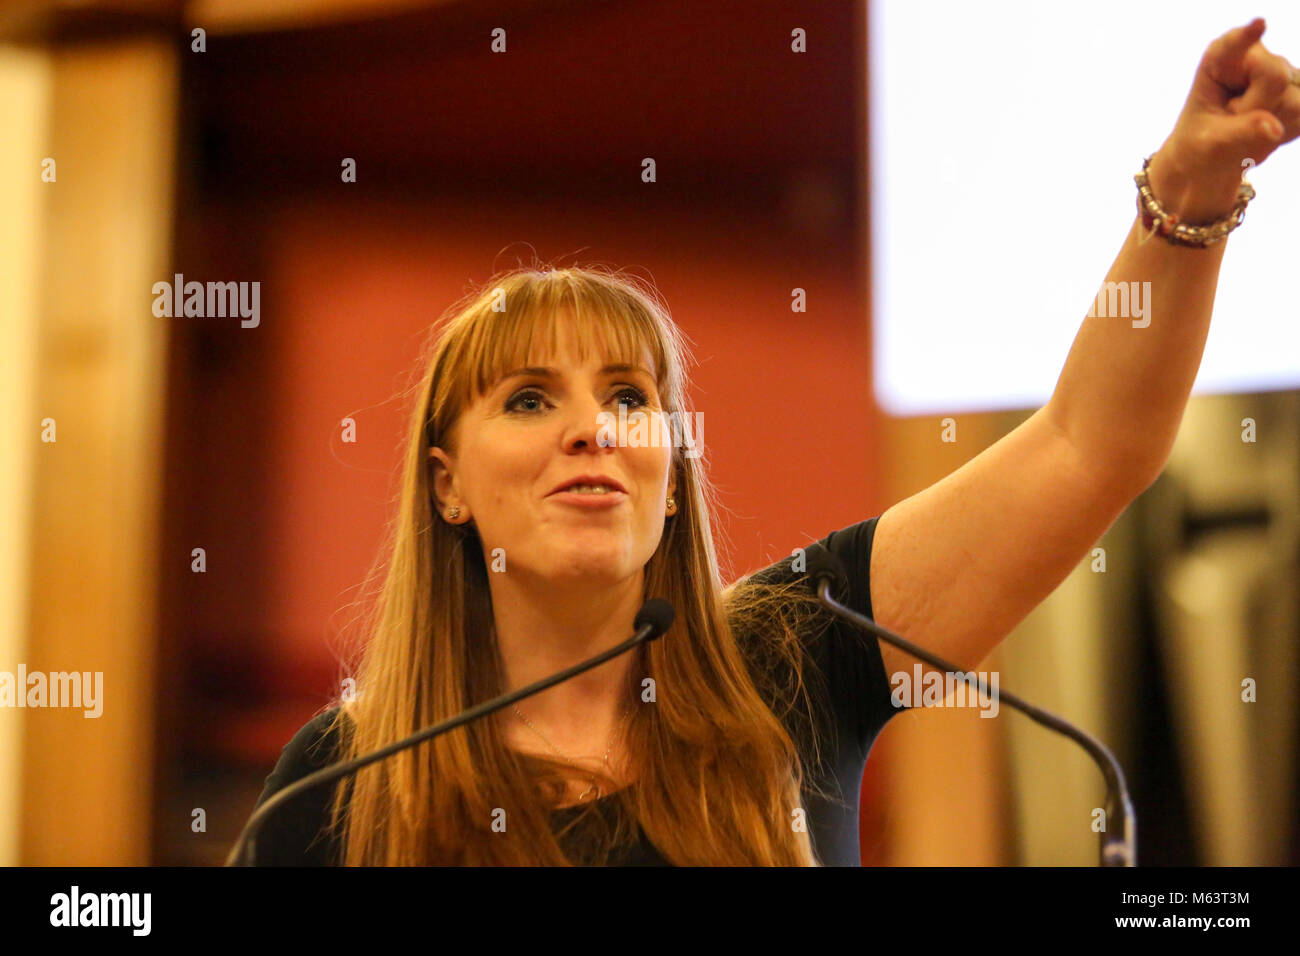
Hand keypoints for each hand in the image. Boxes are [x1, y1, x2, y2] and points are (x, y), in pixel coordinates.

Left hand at [1148, 17, 1298, 221]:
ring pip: (1296, 100)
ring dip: (1273, 122)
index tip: (1258, 25)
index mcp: (1219, 62)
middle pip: (1276, 77)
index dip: (1246, 37)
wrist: (1212, 157)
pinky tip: (1266, 129)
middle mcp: (1254, 58)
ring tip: (1248, 125)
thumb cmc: (1201, 144)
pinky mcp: (1299, 90)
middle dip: (1259, 107)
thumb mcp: (1212, 141)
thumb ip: (1242, 131)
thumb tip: (1274, 129)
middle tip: (1235, 118)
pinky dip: (1288, 131)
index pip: (1233, 47)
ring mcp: (1281, 72)